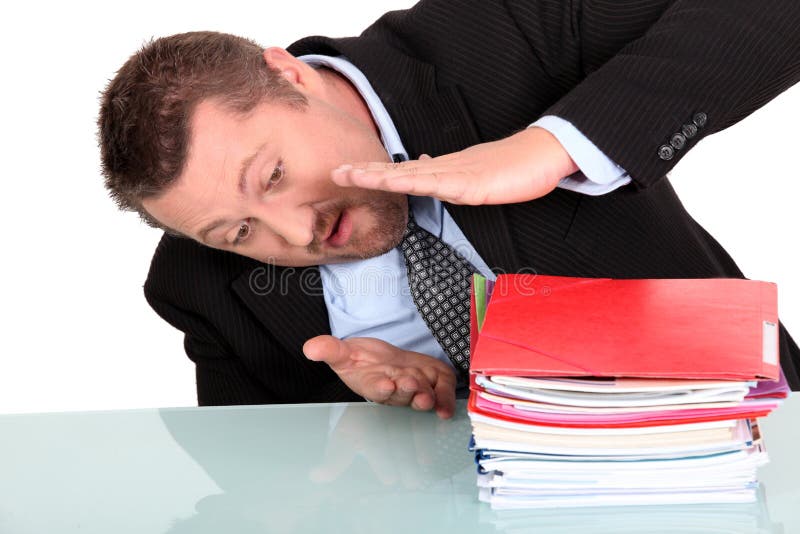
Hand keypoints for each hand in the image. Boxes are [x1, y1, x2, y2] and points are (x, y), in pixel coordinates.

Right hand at [302, 335, 456, 418]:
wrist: (382, 361)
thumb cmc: (362, 362)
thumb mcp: (342, 353)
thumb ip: (328, 350)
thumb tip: (309, 347)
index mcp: (373, 384)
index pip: (375, 388)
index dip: (380, 387)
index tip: (384, 385)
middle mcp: (396, 391)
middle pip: (402, 395)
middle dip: (406, 391)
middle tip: (408, 384)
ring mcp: (416, 387)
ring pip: (421, 394)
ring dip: (424, 396)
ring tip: (425, 395)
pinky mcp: (434, 381)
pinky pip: (442, 391)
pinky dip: (446, 398)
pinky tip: (446, 408)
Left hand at [331, 126, 578, 204]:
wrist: (541, 155)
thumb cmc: (510, 166)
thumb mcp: (472, 175)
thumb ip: (446, 175)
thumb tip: (420, 167)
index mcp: (443, 170)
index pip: (402, 173)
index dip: (374, 173)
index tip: (348, 173)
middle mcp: (445, 168)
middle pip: (399, 171)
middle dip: (366, 172)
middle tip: (336, 172)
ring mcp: (458, 174)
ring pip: (413, 176)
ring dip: (382, 176)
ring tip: (355, 176)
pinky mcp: (473, 182)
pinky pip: (440, 184)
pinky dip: (416, 182)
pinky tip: (398, 182)